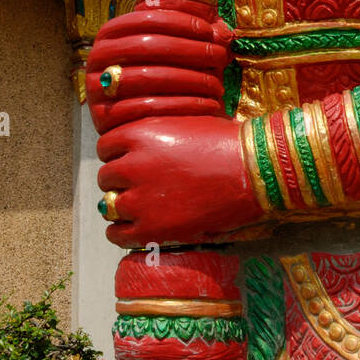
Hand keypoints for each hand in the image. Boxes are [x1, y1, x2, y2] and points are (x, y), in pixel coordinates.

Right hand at [85, 6, 233, 132]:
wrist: (131, 121)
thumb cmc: (157, 76)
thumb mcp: (169, 52)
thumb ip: (194, 36)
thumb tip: (225, 32)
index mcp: (110, 34)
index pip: (147, 19)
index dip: (180, 22)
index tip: (209, 30)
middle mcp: (97, 57)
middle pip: (149, 46)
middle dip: (191, 49)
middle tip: (221, 56)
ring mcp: (97, 88)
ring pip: (150, 77)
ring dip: (191, 79)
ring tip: (218, 83)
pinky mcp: (105, 118)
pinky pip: (149, 109)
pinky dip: (184, 106)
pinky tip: (208, 106)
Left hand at [96, 114, 262, 246]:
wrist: (253, 170)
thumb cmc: (225, 143)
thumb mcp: (181, 125)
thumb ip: (152, 137)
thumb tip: (135, 152)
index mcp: (139, 134)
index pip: (106, 147)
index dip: (117, 154)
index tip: (128, 161)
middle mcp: (133, 165)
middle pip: (106, 177)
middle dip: (119, 180)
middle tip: (138, 184)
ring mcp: (140, 199)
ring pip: (108, 205)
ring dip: (120, 206)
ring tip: (136, 208)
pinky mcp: (152, 228)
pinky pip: (117, 234)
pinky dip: (120, 232)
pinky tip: (132, 229)